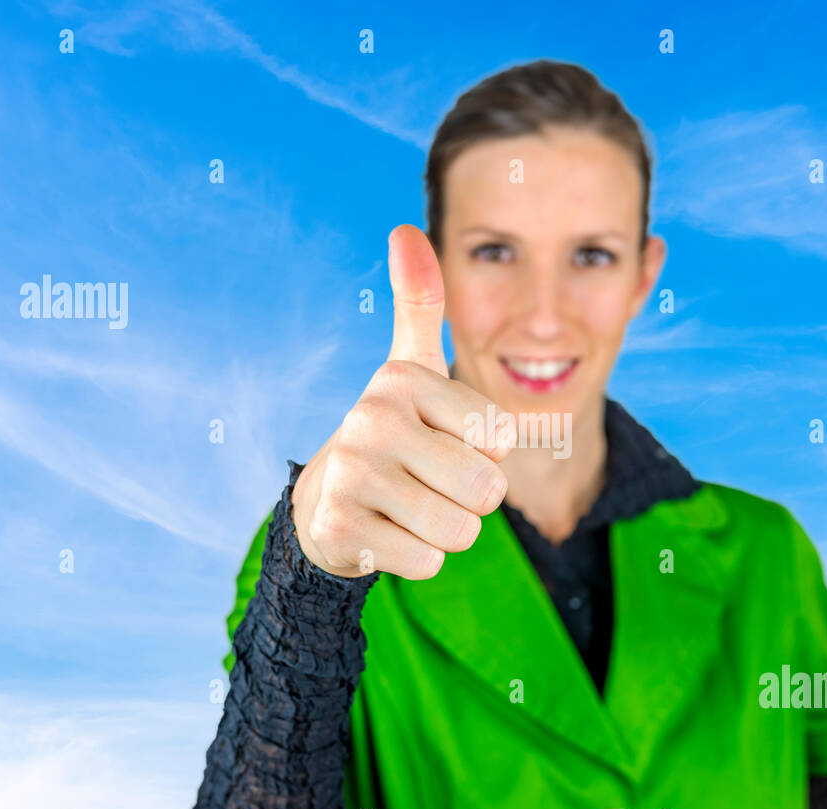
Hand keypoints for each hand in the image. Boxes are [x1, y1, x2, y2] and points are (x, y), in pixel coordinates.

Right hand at [290, 224, 515, 578]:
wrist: (327, 503)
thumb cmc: (393, 433)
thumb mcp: (412, 369)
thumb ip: (421, 303)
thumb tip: (405, 228)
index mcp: (403, 379)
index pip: (500, 435)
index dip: (484, 450)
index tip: (443, 440)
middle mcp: (371, 418)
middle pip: (485, 487)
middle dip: (471, 500)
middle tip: (430, 483)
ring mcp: (351, 475)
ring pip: (460, 530)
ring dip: (446, 532)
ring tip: (408, 508)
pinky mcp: (340, 530)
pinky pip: (427, 562)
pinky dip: (416, 558)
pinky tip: (386, 533)